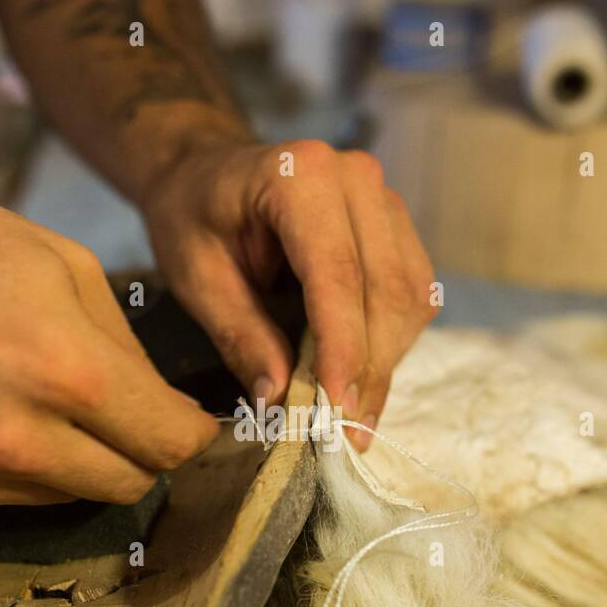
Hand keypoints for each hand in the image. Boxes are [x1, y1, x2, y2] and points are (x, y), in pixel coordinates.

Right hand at [0, 177, 217, 512]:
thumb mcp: (59, 263)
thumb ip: (123, 345)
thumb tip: (160, 404)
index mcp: (69, 374)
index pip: (172, 446)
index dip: (194, 435)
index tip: (193, 423)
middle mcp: (22, 444)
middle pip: (129, 485)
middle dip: (141, 453)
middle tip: (127, 419)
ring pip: (67, 500)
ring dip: (77, 464)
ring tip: (41, 406)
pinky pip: (3, 502)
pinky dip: (15, 471)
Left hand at [141, 139, 437, 446]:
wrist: (205, 171)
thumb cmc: (192, 218)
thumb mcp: (195, 278)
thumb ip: (240, 336)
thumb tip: (279, 402)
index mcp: (300, 176)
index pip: (337, 275)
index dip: (343, 348)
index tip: (337, 409)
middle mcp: (355, 178)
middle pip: (385, 291)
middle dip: (369, 369)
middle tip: (346, 435)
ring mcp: (384, 200)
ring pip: (409, 298)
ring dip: (386, 363)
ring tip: (352, 417)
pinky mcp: (396, 227)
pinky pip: (413, 294)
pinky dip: (391, 343)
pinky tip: (361, 378)